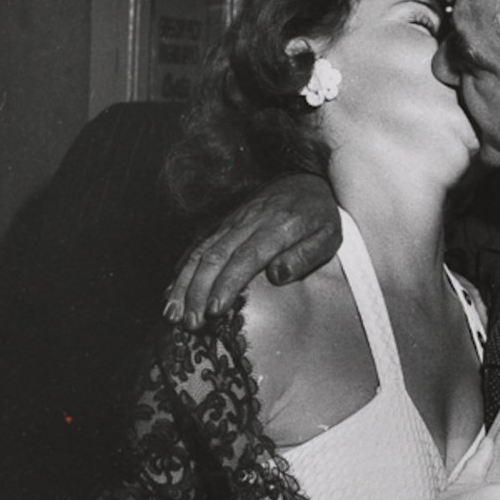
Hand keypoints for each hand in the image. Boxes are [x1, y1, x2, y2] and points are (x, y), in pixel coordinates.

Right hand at [163, 173, 341, 328]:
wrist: (302, 178)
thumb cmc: (318, 215)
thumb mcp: (328, 235)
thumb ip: (306, 255)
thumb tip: (277, 276)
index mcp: (278, 227)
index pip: (247, 257)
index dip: (227, 284)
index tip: (215, 310)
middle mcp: (248, 223)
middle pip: (215, 257)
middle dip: (198, 292)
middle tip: (189, 322)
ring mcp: (232, 222)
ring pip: (201, 252)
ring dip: (183, 284)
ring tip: (171, 312)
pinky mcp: (222, 223)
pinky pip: (198, 244)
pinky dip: (182, 268)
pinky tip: (170, 291)